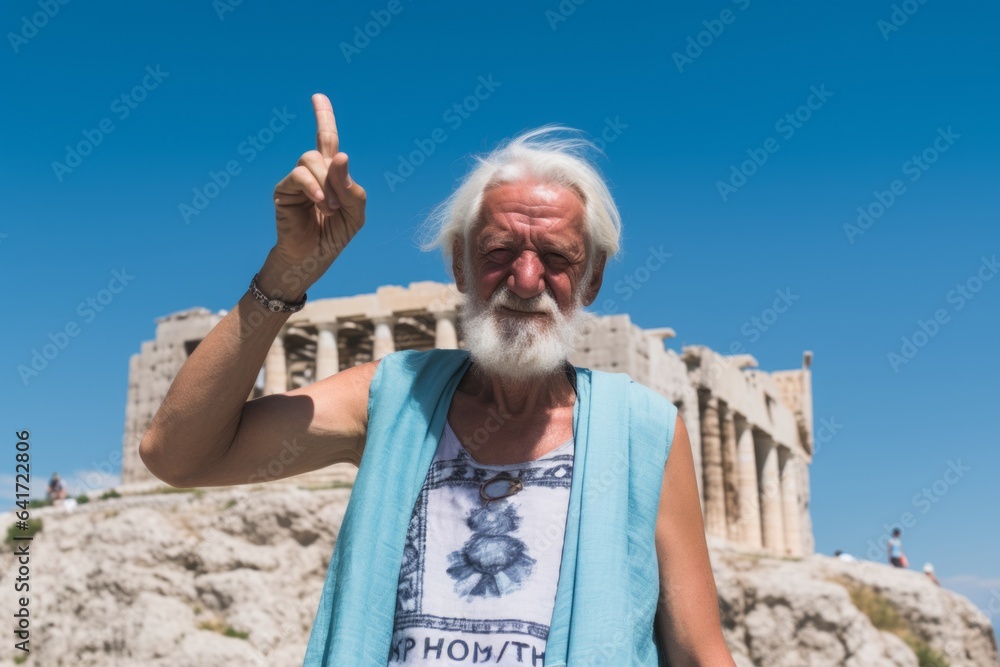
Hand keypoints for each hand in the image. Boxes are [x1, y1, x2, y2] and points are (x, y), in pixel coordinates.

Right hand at [267, 93, 365, 295]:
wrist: (312, 259)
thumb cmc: (334, 236)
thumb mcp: (355, 213)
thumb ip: (352, 187)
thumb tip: (340, 155)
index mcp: (329, 174)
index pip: (326, 139)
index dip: (323, 116)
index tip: (317, 96)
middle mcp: (311, 172)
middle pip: (322, 150)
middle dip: (336, 175)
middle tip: (340, 203)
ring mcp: (296, 180)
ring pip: (311, 161)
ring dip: (326, 184)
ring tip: (331, 208)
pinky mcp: (283, 190)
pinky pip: (299, 176)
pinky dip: (314, 188)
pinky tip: (321, 205)